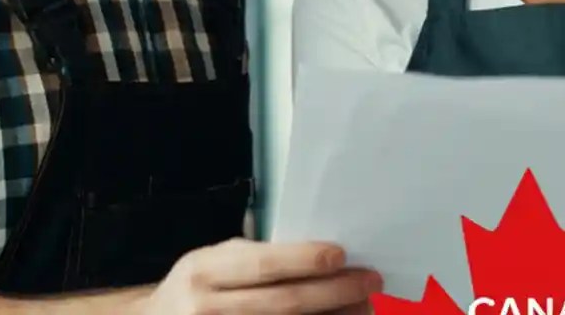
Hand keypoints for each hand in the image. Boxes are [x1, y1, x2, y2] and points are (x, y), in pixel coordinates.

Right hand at [136, 238, 381, 314]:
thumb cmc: (194, 290)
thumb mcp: (208, 262)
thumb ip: (252, 259)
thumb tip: (318, 256)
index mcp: (204, 273)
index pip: (261, 266)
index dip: (303, 260)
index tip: (341, 255)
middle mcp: (208, 310)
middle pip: (283, 304)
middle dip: (334, 292)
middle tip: (370, 281)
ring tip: (365, 307)